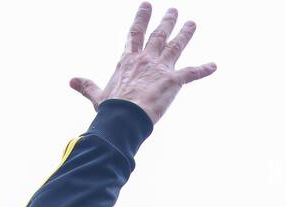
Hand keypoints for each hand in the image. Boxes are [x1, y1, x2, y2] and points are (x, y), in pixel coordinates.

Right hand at [70, 4, 216, 124]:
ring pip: (176, 46)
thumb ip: (87, 86)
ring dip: (185, 34)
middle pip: (158, 35)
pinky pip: (192, 73)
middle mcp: (145, 59)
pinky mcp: (174, 80)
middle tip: (174, 10)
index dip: (141, 18)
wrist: (125, 117)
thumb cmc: (111, 109)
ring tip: (192, 24)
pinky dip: (204, 69)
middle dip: (167, 21)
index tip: (147, 5)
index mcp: (128, 60)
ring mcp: (160, 68)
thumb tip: (71, 81)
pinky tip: (214, 65)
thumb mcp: (97, 95)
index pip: (134, 33)